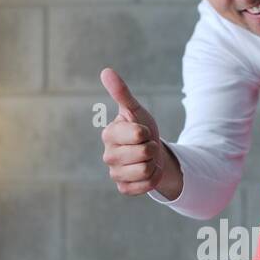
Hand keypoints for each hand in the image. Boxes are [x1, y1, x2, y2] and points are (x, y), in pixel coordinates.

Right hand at [99, 67, 178, 197]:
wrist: (151, 152)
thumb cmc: (141, 128)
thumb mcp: (135, 110)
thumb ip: (121, 92)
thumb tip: (106, 71)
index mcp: (108, 134)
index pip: (138, 134)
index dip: (147, 132)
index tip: (142, 131)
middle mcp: (108, 155)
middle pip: (144, 153)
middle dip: (152, 148)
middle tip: (146, 146)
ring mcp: (115, 173)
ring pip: (146, 170)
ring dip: (153, 163)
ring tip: (146, 158)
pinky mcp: (123, 188)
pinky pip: (145, 186)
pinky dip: (153, 178)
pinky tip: (148, 172)